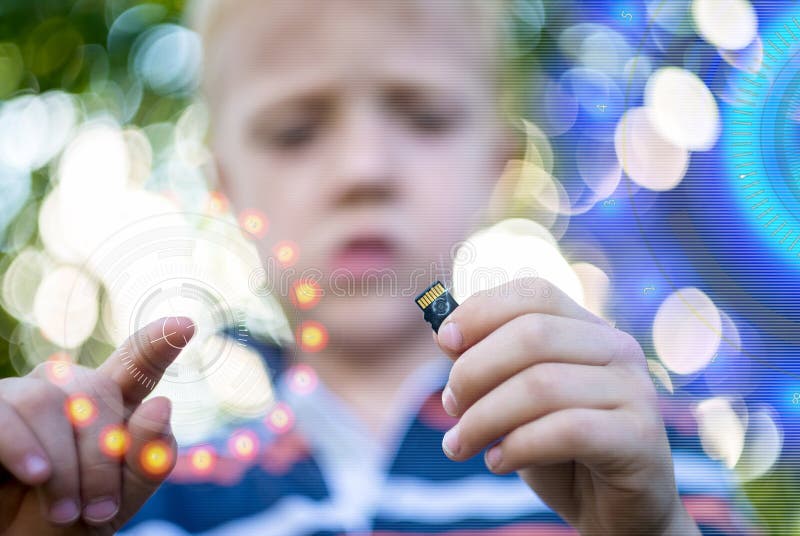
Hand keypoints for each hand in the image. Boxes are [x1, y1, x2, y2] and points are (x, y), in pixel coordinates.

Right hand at [0, 316, 194, 534]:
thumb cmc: (65, 522)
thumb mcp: (116, 502)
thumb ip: (146, 460)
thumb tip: (161, 403)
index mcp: (109, 406)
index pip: (136, 366)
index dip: (158, 343)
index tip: (187, 325)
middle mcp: (67, 391)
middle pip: (96, 391)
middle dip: (102, 457)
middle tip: (97, 510)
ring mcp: (22, 397)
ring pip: (48, 401)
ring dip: (63, 466)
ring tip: (63, 511)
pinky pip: (6, 414)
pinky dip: (24, 446)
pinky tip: (37, 474)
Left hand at [433, 278, 698, 535]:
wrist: (613, 511)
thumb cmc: (557, 450)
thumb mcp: (516, 400)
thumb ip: (489, 365)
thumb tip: (445, 335)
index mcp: (588, 329)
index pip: (534, 292)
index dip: (482, 310)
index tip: (444, 342)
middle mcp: (617, 349)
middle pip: (533, 334)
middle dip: (474, 370)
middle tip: (450, 407)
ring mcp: (635, 390)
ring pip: (542, 385)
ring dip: (484, 417)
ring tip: (460, 445)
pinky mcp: (641, 438)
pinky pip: (568, 431)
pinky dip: (519, 446)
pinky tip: (497, 462)